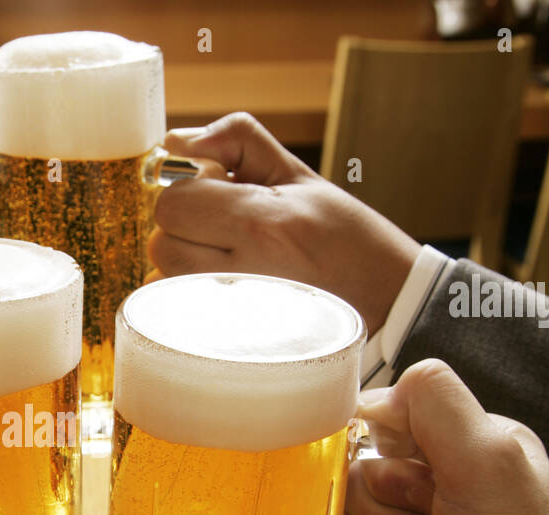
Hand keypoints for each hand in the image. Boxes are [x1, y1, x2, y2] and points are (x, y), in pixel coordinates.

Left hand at [150, 112, 420, 333]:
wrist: (387, 301)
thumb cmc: (343, 237)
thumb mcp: (297, 173)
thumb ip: (235, 142)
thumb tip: (176, 142)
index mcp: (259, 219)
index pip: (174, 202)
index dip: (188, 194)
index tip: (216, 197)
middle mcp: (243, 266)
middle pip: (161, 243)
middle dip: (182, 230)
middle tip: (221, 230)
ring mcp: (236, 309)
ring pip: (165, 280)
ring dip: (184, 265)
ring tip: (227, 260)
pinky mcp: (232, 339)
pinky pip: (178, 315)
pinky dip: (187, 300)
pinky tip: (224, 291)